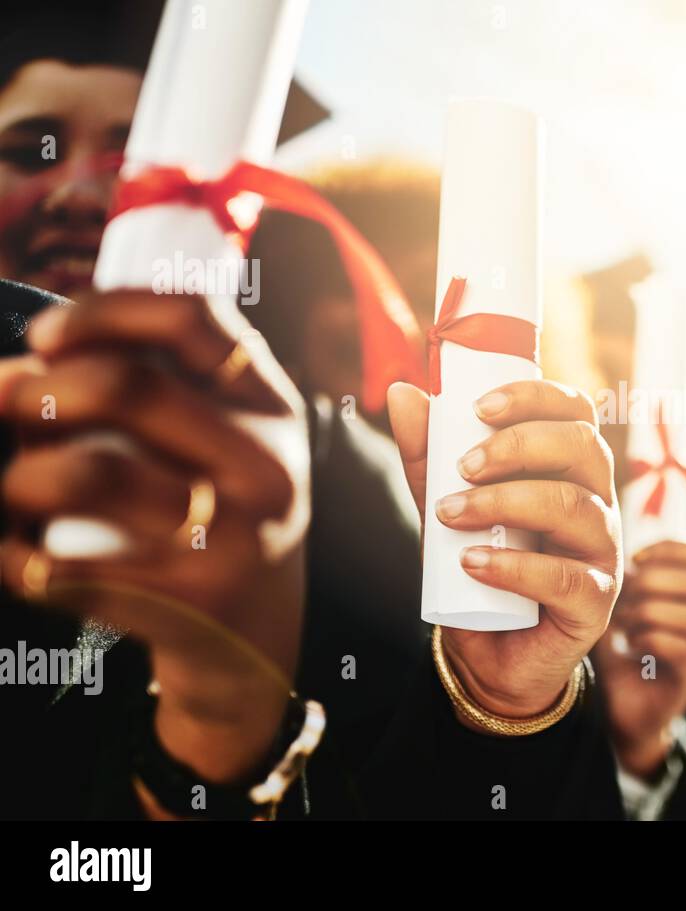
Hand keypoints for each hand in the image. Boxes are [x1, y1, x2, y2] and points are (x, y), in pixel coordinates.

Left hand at [0, 291, 309, 789]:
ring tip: (8, 485)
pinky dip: (10, 559)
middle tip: (0, 403)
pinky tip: (8, 553)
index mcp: (273, 410)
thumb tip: (24, 365)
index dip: (103, 310)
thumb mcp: (236, 446)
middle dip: (32, 387)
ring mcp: (237, 537)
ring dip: (16, 474)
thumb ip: (178, 390)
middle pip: (129, 387)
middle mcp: (267, 467)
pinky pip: (67, 568)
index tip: (46, 337)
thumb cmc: (222, 521)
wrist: (258, 644)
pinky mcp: (192, 602)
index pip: (194, 319)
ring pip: (90, 474)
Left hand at [387, 379, 621, 720]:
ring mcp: (602, 551)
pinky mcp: (595, 601)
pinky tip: (472, 562)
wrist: (487, 652)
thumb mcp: (444, 507)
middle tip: (461, 467)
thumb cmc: (475, 568)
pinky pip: (564, 576)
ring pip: (573, 506)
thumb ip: (427, 458)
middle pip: (584, 447)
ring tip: (451, 515)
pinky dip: (513, 566)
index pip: (576, 412)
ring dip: (504, 502)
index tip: (478, 407)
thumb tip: (402, 393)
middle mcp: (597, 502)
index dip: (535, 398)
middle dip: (518, 445)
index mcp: (571, 469)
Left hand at [594, 534, 685, 778]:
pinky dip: (649, 639)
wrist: (621, 706)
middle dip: (654, 582)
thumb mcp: (621, 600)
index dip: (674, 547)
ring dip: (648, 613)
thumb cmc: (621, 647)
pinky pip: (682, 645)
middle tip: (622, 598)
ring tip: (623, 624)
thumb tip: (617, 536)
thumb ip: (630, 570)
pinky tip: (630, 644)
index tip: (636, 557)